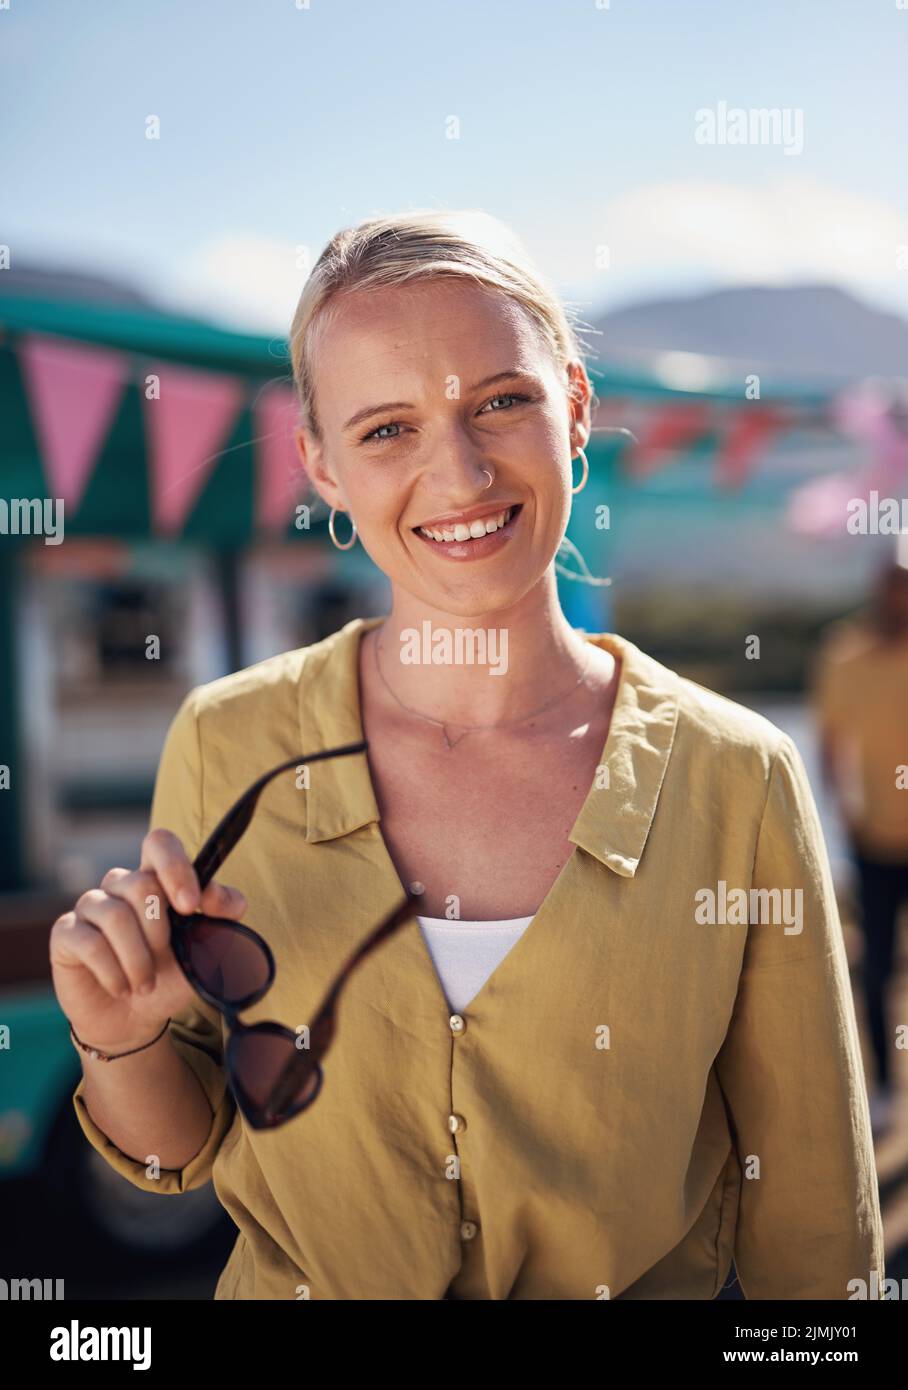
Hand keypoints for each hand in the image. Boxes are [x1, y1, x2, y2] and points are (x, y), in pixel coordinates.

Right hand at [49, 828, 246, 1054]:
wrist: (135, 1019)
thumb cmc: (171, 975)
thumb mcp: (208, 948)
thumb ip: (223, 914)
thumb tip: (214, 895)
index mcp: (156, 879)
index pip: (160, 844)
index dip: (175, 868)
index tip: (191, 907)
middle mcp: (120, 885)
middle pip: (141, 885)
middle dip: (159, 933)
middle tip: (163, 963)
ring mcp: (91, 906)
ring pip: (116, 916)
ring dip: (137, 961)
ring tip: (144, 986)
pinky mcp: (66, 933)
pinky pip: (90, 943)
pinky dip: (113, 973)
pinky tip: (120, 988)